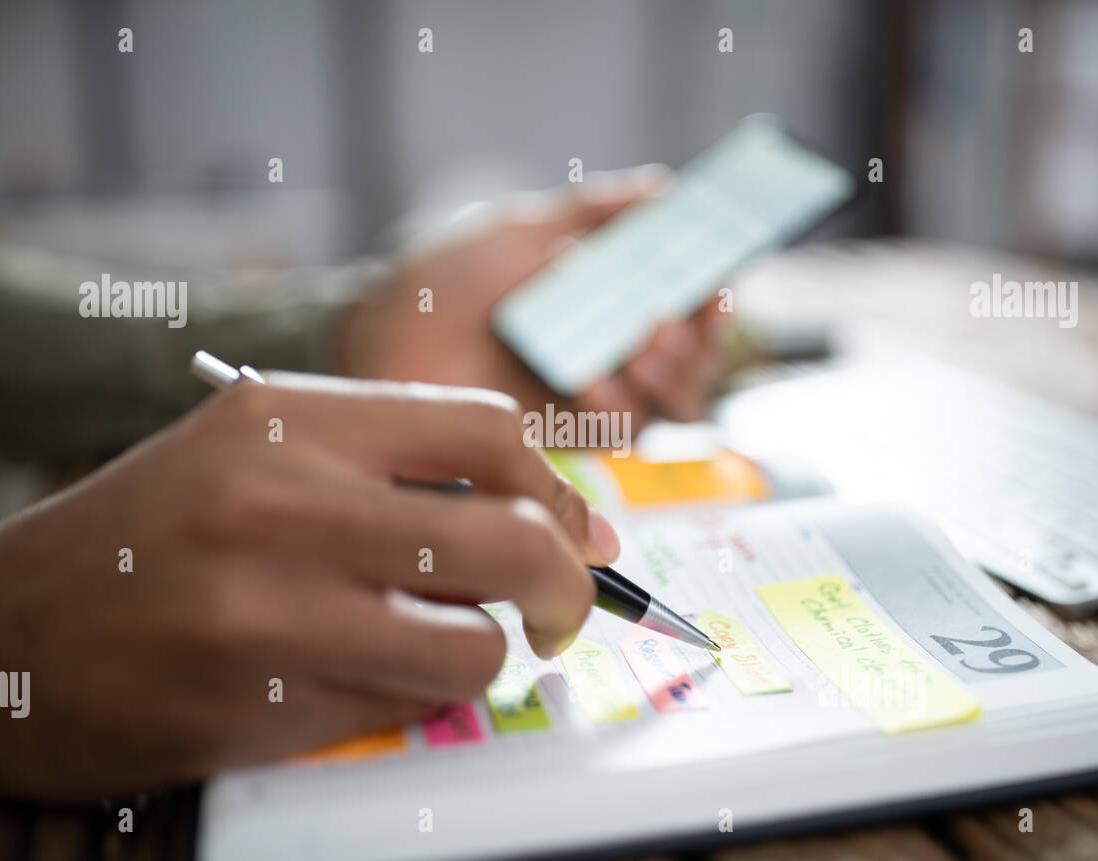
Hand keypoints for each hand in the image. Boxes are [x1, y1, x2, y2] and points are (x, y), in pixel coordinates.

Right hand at [0, 375, 619, 803]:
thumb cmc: (139, 543)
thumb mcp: (250, 460)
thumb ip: (391, 475)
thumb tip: (554, 520)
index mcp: (287, 417)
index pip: (487, 430)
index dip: (558, 488)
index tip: (577, 531)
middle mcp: (283, 500)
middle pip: (513, 537)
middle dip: (568, 587)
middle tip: (561, 613)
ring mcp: (268, 608)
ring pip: (474, 643)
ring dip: (481, 657)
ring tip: (438, 648)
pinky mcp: (255, 707)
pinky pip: (404, 710)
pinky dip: (408, 702)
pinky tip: (353, 684)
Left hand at [335, 169, 729, 432]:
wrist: (384, 339)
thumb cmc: (446, 282)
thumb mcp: (522, 232)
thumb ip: (593, 212)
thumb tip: (664, 187)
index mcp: (607, 298)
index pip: (688, 304)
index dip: (711, 299)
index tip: (713, 287)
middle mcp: (610, 350)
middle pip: (693, 359)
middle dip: (696, 340)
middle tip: (670, 318)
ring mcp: (591, 397)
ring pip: (671, 401)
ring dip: (671, 372)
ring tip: (640, 343)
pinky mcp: (566, 437)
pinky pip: (623, 430)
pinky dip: (620, 404)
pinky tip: (594, 381)